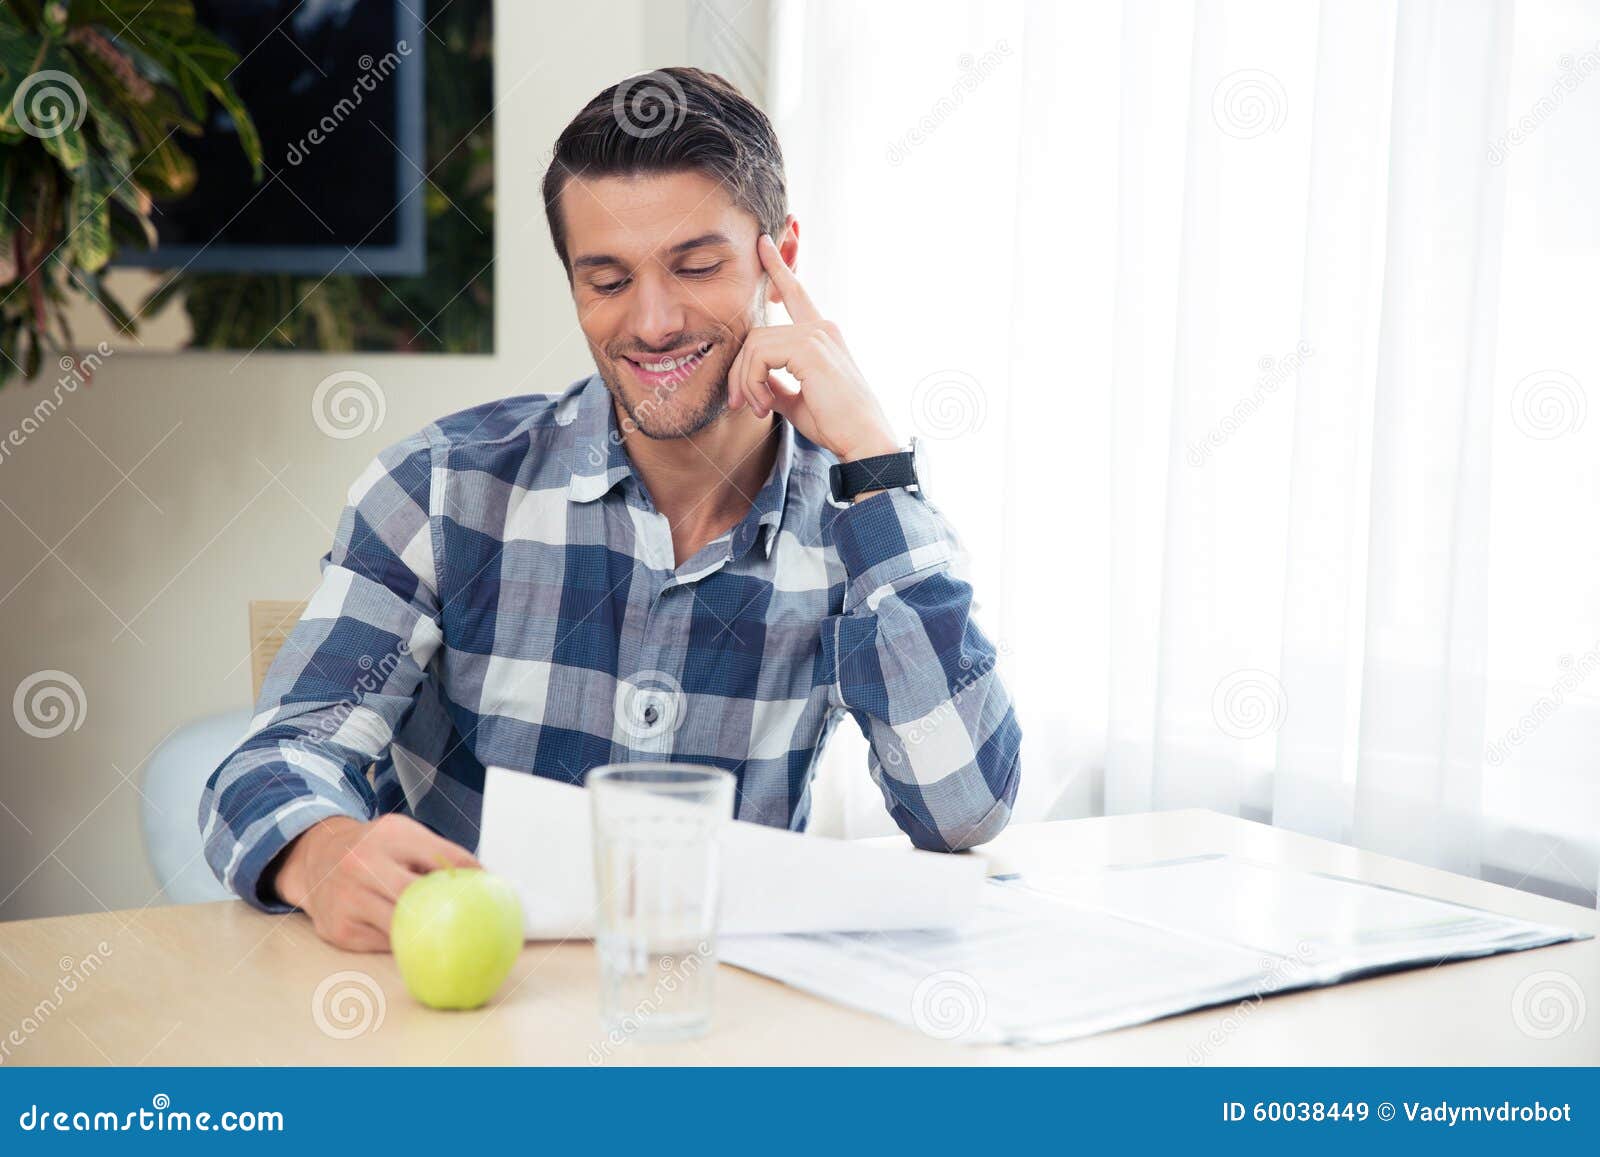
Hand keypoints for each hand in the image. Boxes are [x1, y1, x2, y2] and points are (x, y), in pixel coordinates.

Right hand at [271, 814, 479, 951]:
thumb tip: (483, 880)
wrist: (315, 857)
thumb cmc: (373, 847)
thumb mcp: (403, 834)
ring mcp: (348, 900)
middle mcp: (363, 866)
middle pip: (417, 897)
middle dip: (448, 912)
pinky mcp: (339, 931)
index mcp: (389, 837)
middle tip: (476, 925)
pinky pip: (383, 945)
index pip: (442, 858)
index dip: (471, 876)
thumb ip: (438, 854)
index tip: (491, 890)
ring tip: (453, 940)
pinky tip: (421, 947)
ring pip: (400, 928)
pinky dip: (404, 946)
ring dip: (428, 935)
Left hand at [728, 234, 900, 462]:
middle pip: (757, 333)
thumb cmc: (836, 425)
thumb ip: (775, 383)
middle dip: (739, 370)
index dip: (778, 268)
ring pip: (754, 344)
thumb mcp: (797, 400)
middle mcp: (822, 328)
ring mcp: (817, 334)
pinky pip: (760, 355)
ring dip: (745, 381)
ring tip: (755, 409)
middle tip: (738, 403)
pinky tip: (762, 405)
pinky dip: (752, 382)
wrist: (864, 441)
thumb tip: (753, 383)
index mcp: (823, 335)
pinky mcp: (810, 348)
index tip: (763, 243)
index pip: (796, 294)